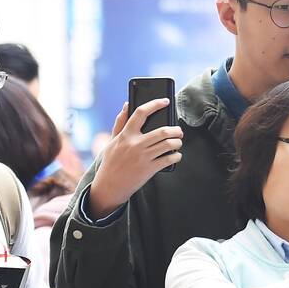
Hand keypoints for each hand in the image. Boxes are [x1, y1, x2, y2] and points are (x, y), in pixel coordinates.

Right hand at [86, 99, 183, 217]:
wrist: (109, 186)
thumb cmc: (111, 162)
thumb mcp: (112, 141)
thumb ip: (120, 123)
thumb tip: (126, 105)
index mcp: (126, 135)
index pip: (141, 113)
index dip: (155, 104)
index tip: (165, 101)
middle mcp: (135, 144)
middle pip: (163, 131)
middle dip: (176, 130)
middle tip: (178, 131)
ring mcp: (143, 157)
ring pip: (169, 144)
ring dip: (177, 142)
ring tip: (177, 143)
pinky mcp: (149, 169)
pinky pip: (169, 159)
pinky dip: (176, 156)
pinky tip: (176, 155)